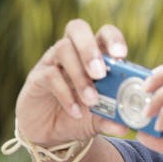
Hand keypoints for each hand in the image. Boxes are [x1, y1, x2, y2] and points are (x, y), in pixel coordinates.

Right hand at [15, 19, 130, 145]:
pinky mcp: (37, 77)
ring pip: (63, 49)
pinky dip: (66, 94)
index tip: (121, 55)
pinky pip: (50, 75)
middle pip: (77, 28)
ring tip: (92, 100)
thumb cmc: (82, 116)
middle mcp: (73, 51)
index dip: (113, 38)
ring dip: (79, 75)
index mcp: (95, 54)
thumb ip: (112, 119)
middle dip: (90, 49)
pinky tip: (76, 112)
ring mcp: (53, 61)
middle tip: (101, 74)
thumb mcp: (100, 119)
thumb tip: (125, 126)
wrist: (51, 133)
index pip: (103, 33)